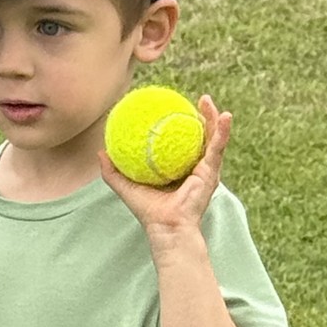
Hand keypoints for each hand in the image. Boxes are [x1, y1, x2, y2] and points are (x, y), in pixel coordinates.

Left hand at [99, 94, 230, 254]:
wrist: (166, 227)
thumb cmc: (149, 212)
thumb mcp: (126, 187)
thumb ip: (112, 171)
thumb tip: (100, 152)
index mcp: (178, 168)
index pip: (180, 140)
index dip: (178, 123)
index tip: (173, 105)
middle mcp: (194, 167)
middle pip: (198, 135)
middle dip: (199, 115)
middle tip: (194, 99)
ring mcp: (205, 169)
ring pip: (211, 137)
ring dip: (213, 117)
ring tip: (207, 100)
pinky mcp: (212, 172)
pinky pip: (218, 148)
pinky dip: (224, 132)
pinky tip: (227, 116)